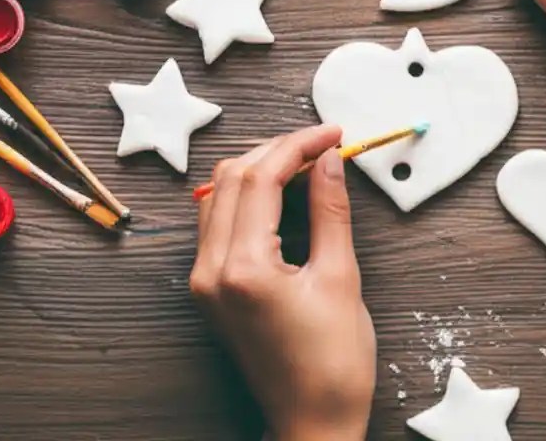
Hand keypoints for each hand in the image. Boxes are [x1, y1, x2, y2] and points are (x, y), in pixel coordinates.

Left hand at [190, 125, 374, 440]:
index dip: (299, 144)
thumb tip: (329, 162)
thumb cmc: (332, 365)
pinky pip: (219, 223)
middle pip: (232, 178)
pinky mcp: (211, 290)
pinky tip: (283, 194)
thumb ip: (329, 211)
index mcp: (242, 268)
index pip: (261, 178)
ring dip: (259, 169)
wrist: (311, 421)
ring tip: (306, 163)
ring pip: (220, 196)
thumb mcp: (341, 278)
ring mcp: (205, 281)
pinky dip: (248, 198)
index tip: (333, 134)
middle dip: (278, 150)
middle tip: (323, 144)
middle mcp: (211, 271)